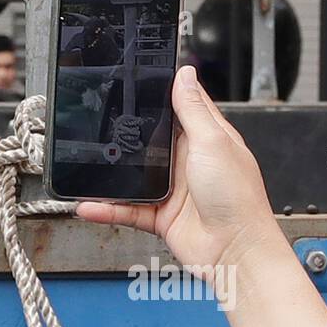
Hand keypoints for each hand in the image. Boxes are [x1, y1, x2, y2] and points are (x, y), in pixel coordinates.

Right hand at [76, 64, 277, 275]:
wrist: (235, 252)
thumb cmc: (238, 199)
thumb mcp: (212, 142)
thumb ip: (193, 110)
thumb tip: (185, 75)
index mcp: (206, 138)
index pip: (181, 106)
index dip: (162, 92)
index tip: (138, 78)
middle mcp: (188, 161)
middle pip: (150, 139)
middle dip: (127, 132)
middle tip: (101, 120)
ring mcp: (172, 189)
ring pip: (133, 175)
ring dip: (112, 173)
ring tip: (88, 163)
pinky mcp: (159, 215)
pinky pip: (126, 208)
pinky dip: (107, 208)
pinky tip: (89, 204)